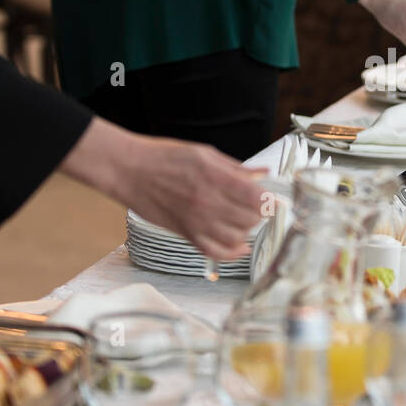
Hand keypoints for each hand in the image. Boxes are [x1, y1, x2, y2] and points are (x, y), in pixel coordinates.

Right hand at [61, 118, 265, 260]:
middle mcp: (208, 202)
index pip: (257, 199)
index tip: (276, 200)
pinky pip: (216, 251)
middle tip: (257, 206)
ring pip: (237, 236)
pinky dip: (232, 252)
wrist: (129, 170)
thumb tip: (262, 174)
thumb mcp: (204, 153)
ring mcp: (196, 221)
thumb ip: (236, 168)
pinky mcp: (185, 233)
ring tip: (244, 219)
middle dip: (259, 213)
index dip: (271, 201)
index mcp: (215, 178)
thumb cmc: (164, 157)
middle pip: (250, 219)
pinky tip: (239, 245)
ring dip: (246, 229)